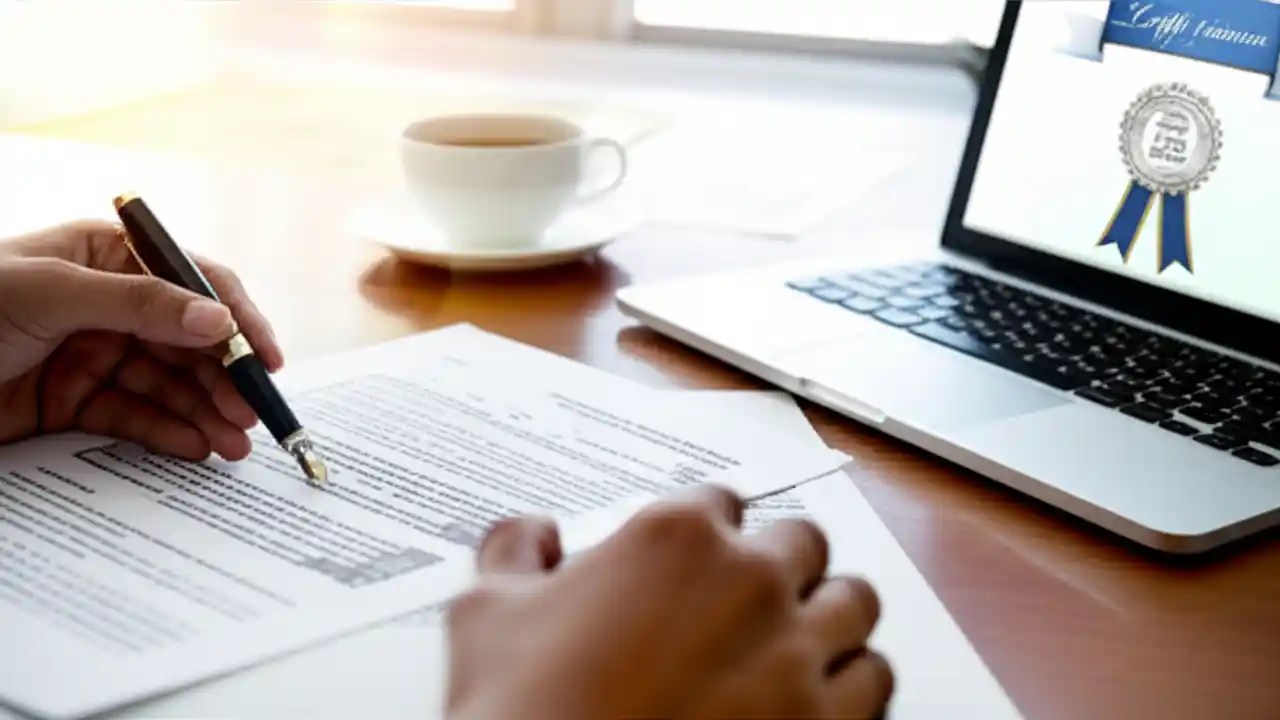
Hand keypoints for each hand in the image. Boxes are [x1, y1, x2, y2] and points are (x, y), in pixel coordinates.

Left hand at [0, 220, 283, 460]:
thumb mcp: (49, 294)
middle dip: (223, 377)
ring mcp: (93, 353)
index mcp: (105, 257)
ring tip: (233, 445)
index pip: (191, 281)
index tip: (266, 358)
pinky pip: (135, 417)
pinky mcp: (75, 401)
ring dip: (204, 412)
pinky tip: (194, 448)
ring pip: (168, 384)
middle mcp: (107, 303)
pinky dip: (168, 434)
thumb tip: (219, 319)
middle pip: (187, 341)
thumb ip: (139, 304)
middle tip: (251, 415)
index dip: (236, 318)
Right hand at [446, 486, 892, 718]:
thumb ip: (515, 553)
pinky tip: (822, 697)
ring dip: (830, 618)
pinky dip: (853, 685)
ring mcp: (795, 651)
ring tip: (800, 642)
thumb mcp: (488, 615)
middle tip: (751, 601)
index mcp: (675, 538)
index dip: (709, 531)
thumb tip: (529, 535)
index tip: (700, 559)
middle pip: (803, 542)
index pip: (720, 501)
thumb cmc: (525, 712)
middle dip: (781, 567)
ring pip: (855, 604)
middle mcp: (749, 581)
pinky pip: (875, 679)